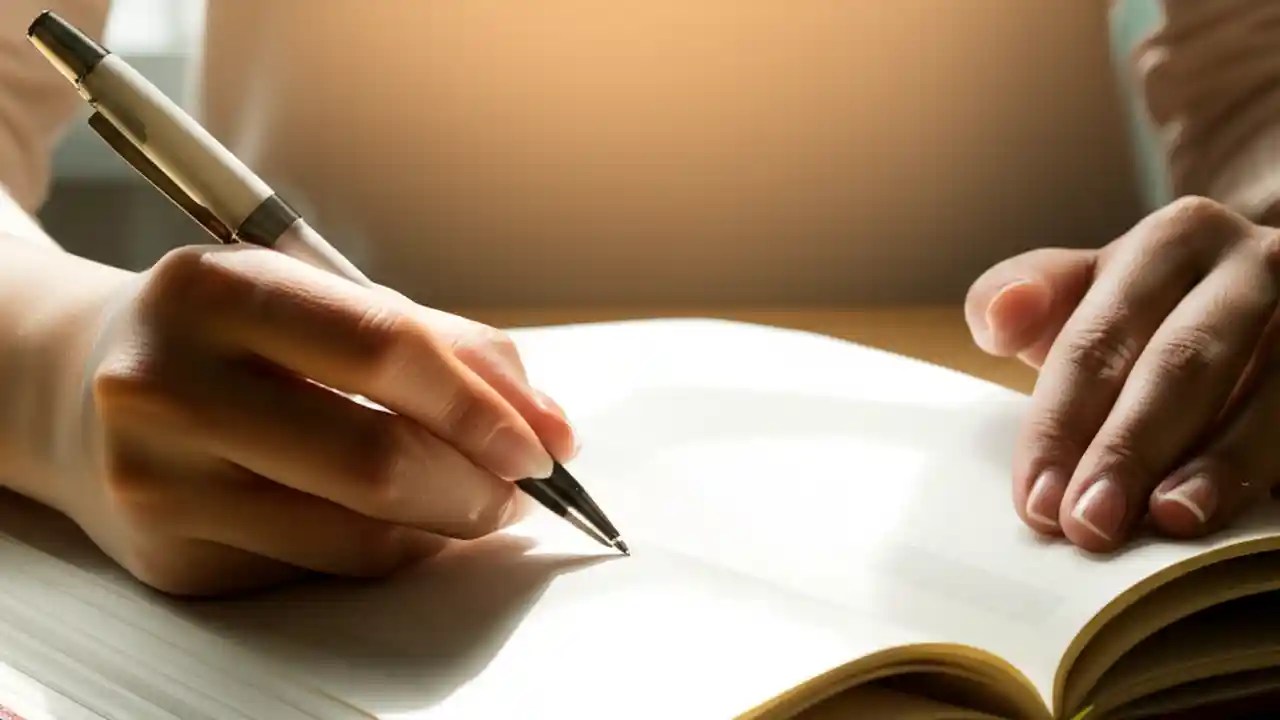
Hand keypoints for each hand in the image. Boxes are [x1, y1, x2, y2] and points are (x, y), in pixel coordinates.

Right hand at [45, 244, 575, 595]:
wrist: (80, 389)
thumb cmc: (229, 337)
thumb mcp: (318, 298)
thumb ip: (444, 345)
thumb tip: (548, 425)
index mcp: (215, 290)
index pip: (383, 348)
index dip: (482, 405)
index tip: (544, 442)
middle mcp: (169, 385)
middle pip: (374, 459)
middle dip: (478, 484)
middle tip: (521, 487)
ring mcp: (159, 480)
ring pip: (356, 531)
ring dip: (445, 524)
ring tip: (472, 501)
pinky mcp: (171, 556)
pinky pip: (323, 566)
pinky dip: (388, 548)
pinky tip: (399, 520)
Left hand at [965, 196, 1279, 551]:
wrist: (1271, 296)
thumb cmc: (1155, 311)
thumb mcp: (1083, 290)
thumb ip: (1023, 294)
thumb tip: (1000, 318)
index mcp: (1173, 240)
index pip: (1098, 339)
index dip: (1061, 424)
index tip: (1037, 501)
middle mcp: (1257, 262)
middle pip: (1181, 362)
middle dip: (1129, 449)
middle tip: (1090, 524)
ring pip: (1271, 393)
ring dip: (1221, 463)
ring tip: (1173, 519)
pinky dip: (1275, 471)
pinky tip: (1250, 518)